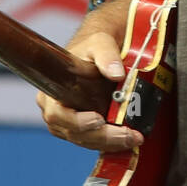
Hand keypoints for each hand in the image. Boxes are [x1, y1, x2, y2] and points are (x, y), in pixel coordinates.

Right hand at [36, 1, 144, 153]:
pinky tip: (130, 139)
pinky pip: (96, 140)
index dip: (76, 122)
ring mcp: (71, 121)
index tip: (98, 120)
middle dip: (103, 137)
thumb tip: (117, 73)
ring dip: (111, 143)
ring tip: (134, 137)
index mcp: (52, 91)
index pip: (57, 115)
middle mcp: (58, 110)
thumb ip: (107, 55)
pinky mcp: (86, 127)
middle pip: (75, 133)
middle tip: (127, 135)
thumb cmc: (93, 44)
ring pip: (87, 141)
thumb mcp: (100, 43)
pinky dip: (113, 142)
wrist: (101, 49)